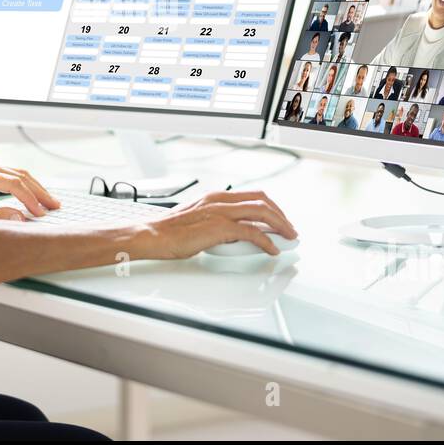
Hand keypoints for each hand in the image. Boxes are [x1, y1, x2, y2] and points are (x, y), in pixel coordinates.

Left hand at [0, 158, 59, 220]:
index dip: (31, 200)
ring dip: (34, 188)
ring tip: (49, 202)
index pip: (15, 185)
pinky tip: (33, 196)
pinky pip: (10, 176)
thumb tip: (22, 218)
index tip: (41, 213)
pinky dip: (24, 186)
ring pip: (18, 174)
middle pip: (21, 176)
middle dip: (39, 192)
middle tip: (55, 206)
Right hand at [132, 190, 297, 258]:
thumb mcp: (199, 218)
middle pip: (263, 200)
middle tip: (289, 229)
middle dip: (281, 215)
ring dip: (280, 225)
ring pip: (262, 212)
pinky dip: (267, 241)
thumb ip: (218, 220)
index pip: (253, 195)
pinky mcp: (220, 228)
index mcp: (216, 196)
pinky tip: (272, 249)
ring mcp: (221, 212)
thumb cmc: (171, 230)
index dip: (271, 206)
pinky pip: (252, 232)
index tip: (279, 218)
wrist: (154, 235)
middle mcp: (220, 200)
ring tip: (288, 237)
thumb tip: (235, 233)